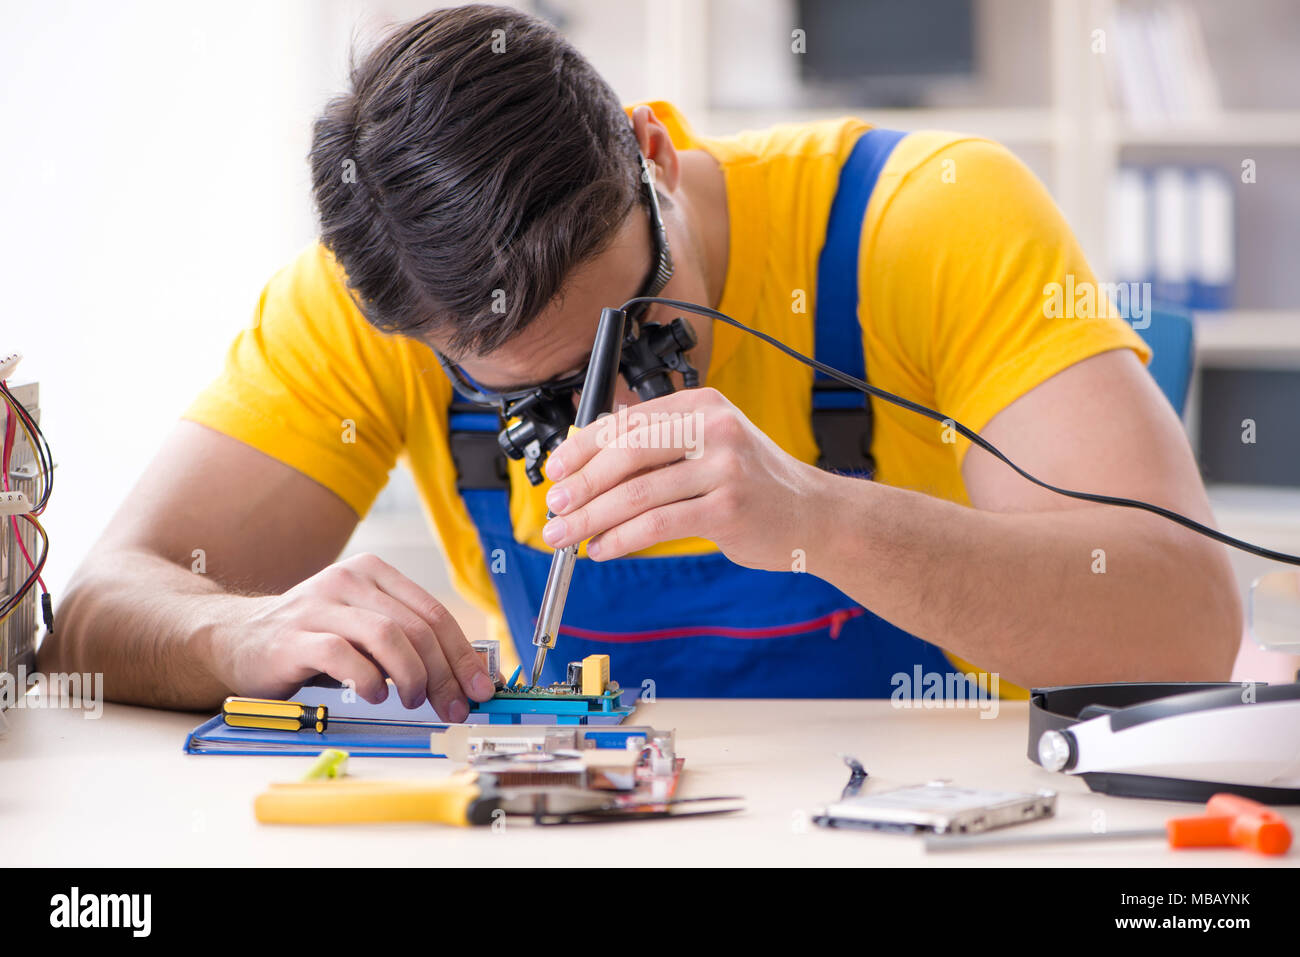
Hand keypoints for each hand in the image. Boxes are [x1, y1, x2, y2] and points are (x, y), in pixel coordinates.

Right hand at [212, 553, 495, 720]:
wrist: (236, 639)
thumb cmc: (310, 639)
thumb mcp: (363, 630)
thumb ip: (406, 642)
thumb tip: (463, 677)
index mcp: (373, 574)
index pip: (433, 612)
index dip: (462, 653)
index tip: (479, 687)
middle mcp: (349, 581)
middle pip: (416, 626)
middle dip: (445, 672)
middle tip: (453, 706)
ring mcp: (320, 605)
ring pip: (387, 635)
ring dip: (412, 675)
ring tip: (413, 700)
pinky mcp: (294, 636)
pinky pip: (345, 655)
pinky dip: (369, 679)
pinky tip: (374, 695)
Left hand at [540, 388, 827, 570]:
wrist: (815, 515)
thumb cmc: (755, 482)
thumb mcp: (711, 444)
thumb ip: (659, 440)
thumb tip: (589, 451)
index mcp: (702, 404)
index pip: (626, 421)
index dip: (581, 447)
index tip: (555, 471)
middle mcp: (713, 429)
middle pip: (625, 454)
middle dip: (581, 485)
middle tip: (555, 508)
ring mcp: (724, 468)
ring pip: (636, 494)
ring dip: (591, 519)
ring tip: (567, 537)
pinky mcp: (728, 509)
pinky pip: (656, 525)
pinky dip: (621, 540)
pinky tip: (602, 550)